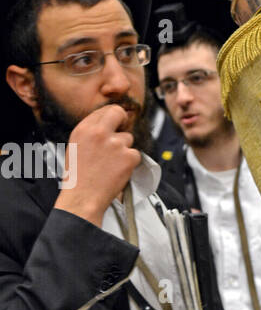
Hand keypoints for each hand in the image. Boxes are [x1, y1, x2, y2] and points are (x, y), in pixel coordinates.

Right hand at [52, 105, 140, 226]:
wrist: (82, 198)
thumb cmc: (78, 178)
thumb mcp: (76, 147)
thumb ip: (91, 133)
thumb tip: (106, 125)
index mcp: (83, 129)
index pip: (104, 111)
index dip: (111, 117)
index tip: (114, 122)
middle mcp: (99, 133)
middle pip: (119, 113)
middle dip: (122, 120)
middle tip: (121, 130)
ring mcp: (115, 144)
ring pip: (128, 138)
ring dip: (124, 149)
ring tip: (111, 164)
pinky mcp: (128, 157)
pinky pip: (136, 155)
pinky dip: (130, 163)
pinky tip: (118, 171)